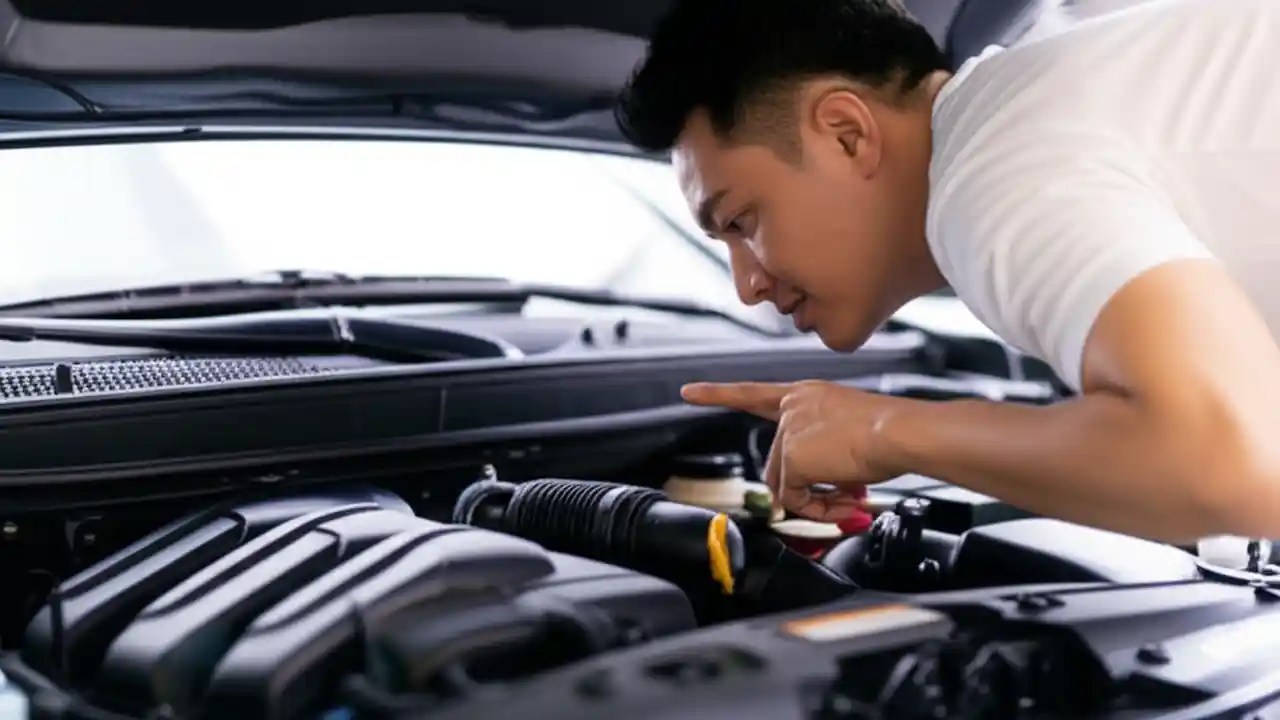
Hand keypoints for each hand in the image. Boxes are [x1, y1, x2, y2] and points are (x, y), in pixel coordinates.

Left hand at [681, 380, 900, 520]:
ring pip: (785, 484)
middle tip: (844, 498)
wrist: (902, 431)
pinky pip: (794, 498)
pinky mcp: (792, 455)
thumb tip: (808, 493)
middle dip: (806, 489)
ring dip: (816, 501)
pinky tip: (845, 497)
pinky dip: (817, 508)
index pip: (753, 393)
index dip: (718, 394)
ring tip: (851, 496)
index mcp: (806, 395)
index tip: (688, 391)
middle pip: (779, 463)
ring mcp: (789, 430)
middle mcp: (793, 406)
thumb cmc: (891, 432)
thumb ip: (820, 456)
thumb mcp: (847, 434)